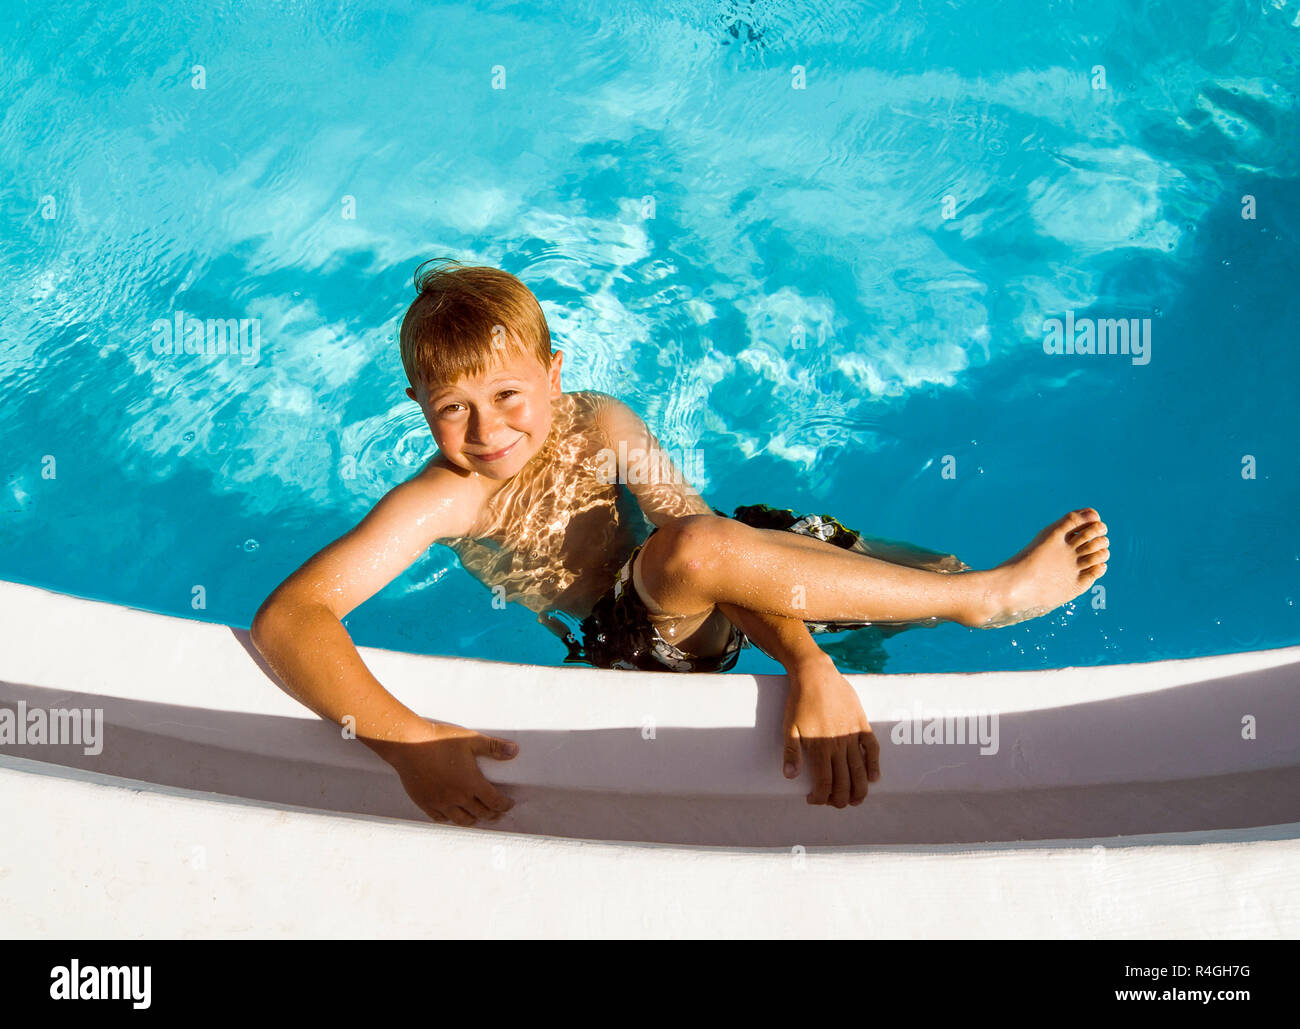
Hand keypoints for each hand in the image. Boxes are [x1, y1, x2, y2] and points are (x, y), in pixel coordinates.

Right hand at [372, 720, 517, 825]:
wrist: (409, 745)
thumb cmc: (439, 740)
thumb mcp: (471, 740)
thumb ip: (493, 747)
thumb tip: (514, 751)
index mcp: (471, 784)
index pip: (494, 802)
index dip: (504, 805)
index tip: (508, 804)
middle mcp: (457, 797)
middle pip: (480, 813)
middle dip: (492, 814)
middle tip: (497, 813)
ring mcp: (440, 803)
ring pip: (461, 820)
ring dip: (473, 820)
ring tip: (478, 818)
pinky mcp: (425, 803)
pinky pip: (441, 818)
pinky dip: (450, 819)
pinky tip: (452, 816)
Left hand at [782, 652, 879, 806]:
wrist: (816, 674)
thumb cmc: (799, 701)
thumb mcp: (789, 727)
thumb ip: (791, 753)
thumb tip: (790, 777)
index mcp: (819, 747)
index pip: (825, 783)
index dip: (821, 797)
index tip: (814, 800)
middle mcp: (838, 744)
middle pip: (845, 782)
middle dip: (841, 799)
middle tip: (835, 804)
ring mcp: (852, 734)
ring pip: (860, 770)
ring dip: (859, 789)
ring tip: (855, 800)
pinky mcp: (861, 723)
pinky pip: (872, 748)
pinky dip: (874, 764)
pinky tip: (874, 777)